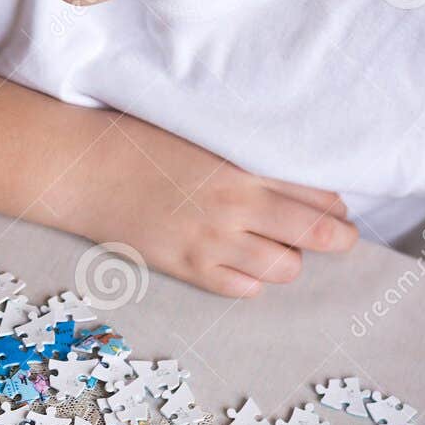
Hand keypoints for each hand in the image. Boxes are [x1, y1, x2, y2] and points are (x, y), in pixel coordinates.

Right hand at [63, 113, 357, 297]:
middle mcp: (235, 204)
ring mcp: (211, 240)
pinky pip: (241, 288)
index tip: (336, 210)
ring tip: (278, 251)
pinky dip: (251, 281)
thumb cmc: (139, 142)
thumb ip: (246, 157)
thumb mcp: (203, 135)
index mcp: (243, 165)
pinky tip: (242, 266)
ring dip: (288, 262)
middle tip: (340, 239)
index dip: (335, 206)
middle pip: (315, 234)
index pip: (317, 193)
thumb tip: (288, 178)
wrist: (84, 168)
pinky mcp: (186, 266)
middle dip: (337, 239)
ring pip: (283, 268)